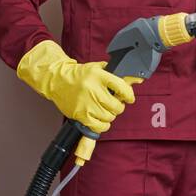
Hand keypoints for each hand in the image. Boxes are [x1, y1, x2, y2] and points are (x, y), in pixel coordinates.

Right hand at [17, 41, 140, 132]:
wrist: (57, 79)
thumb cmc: (80, 75)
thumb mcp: (98, 69)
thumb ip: (117, 75)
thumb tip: (138, 80)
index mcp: (99, 75)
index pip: (121, 87)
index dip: (128, 95)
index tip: (129, 98)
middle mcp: (93, 89)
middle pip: (117, 106)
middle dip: (118, 107)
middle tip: (113, 104)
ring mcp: (86, 103)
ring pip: (110, 117)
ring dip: (109, 115)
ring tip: (103, 109)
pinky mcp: (81, 115)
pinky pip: (100, 126)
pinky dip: (103, 124)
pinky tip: (99, 118)